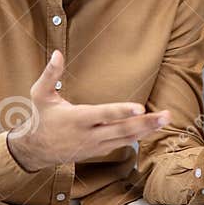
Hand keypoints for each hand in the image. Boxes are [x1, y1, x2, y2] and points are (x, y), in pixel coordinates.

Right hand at [6, 50, 169, 170]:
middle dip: (146, 123)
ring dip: (147, 129)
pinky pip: (122, 144)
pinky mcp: (99, 151)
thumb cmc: (40, 118)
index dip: (121, 111)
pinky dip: (138, 137)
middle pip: (122, 130)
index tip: (140, 107)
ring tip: (165, 120)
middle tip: (166, 115)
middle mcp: (89, 134)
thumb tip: (58, 53)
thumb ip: (50, 74)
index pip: (103, 114)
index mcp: (76, 119)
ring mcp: (95, 145)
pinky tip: (151, 128)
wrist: (36, 149)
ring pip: (126, 139)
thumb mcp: (40, 94)